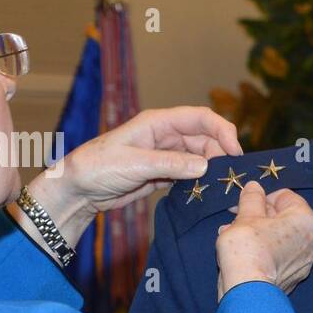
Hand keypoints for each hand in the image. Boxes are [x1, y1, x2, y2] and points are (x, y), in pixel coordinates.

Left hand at [25, 106, 240, 243]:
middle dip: (221, 154)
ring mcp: (166, 155)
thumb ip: (171, 164)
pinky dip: (200, 182)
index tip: (235, 152)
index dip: (223, 130)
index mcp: (158, 123)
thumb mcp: (134, 164)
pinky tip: (206, 193)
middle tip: (229, 178)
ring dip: (212, 171)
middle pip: (206, 139)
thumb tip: (205, 166)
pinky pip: (191, 175)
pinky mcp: (164, 174)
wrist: (77, 190)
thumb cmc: (97, 167)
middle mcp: (165, 136)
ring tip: (220, 188)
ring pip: (201, 158)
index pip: (200, 118)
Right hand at [216, 181, 312, 298]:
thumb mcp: (246, 215)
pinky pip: (278, 256)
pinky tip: (242, 253)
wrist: (248, 290)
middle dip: (257, 216)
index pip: (285, 196)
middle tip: (236, 220)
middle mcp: (312, 240)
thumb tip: (254, 187)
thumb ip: (252, 198)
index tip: (243, 205)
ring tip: (233, 236)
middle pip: (283, 218)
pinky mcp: (293, 277)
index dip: (261, 197)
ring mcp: (304, 262)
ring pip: (279, 238)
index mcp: (306, 220)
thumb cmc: (248, 247)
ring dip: (257, 233)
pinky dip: (263, 251)